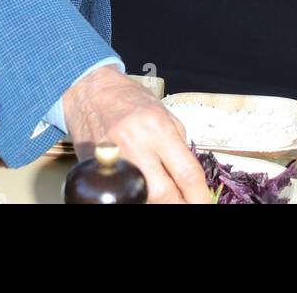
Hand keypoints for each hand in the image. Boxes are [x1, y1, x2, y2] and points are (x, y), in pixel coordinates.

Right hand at [63, 66, 212, 203]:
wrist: (90, 91)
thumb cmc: (129, 99)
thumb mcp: (164, 114)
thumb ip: (178, 145)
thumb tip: (189, 177)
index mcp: (158, 127)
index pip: (186, 172)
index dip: (200, 196)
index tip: (206, 203)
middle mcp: (136, 144)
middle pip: (163, 193)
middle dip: (180, 204)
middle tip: (188, 204)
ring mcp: (114, 158)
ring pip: (142, 197)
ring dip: (159, 202)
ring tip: (168, 198)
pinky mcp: (96, 168)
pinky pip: (121, 191)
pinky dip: (135, 196)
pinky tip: (143, 192)